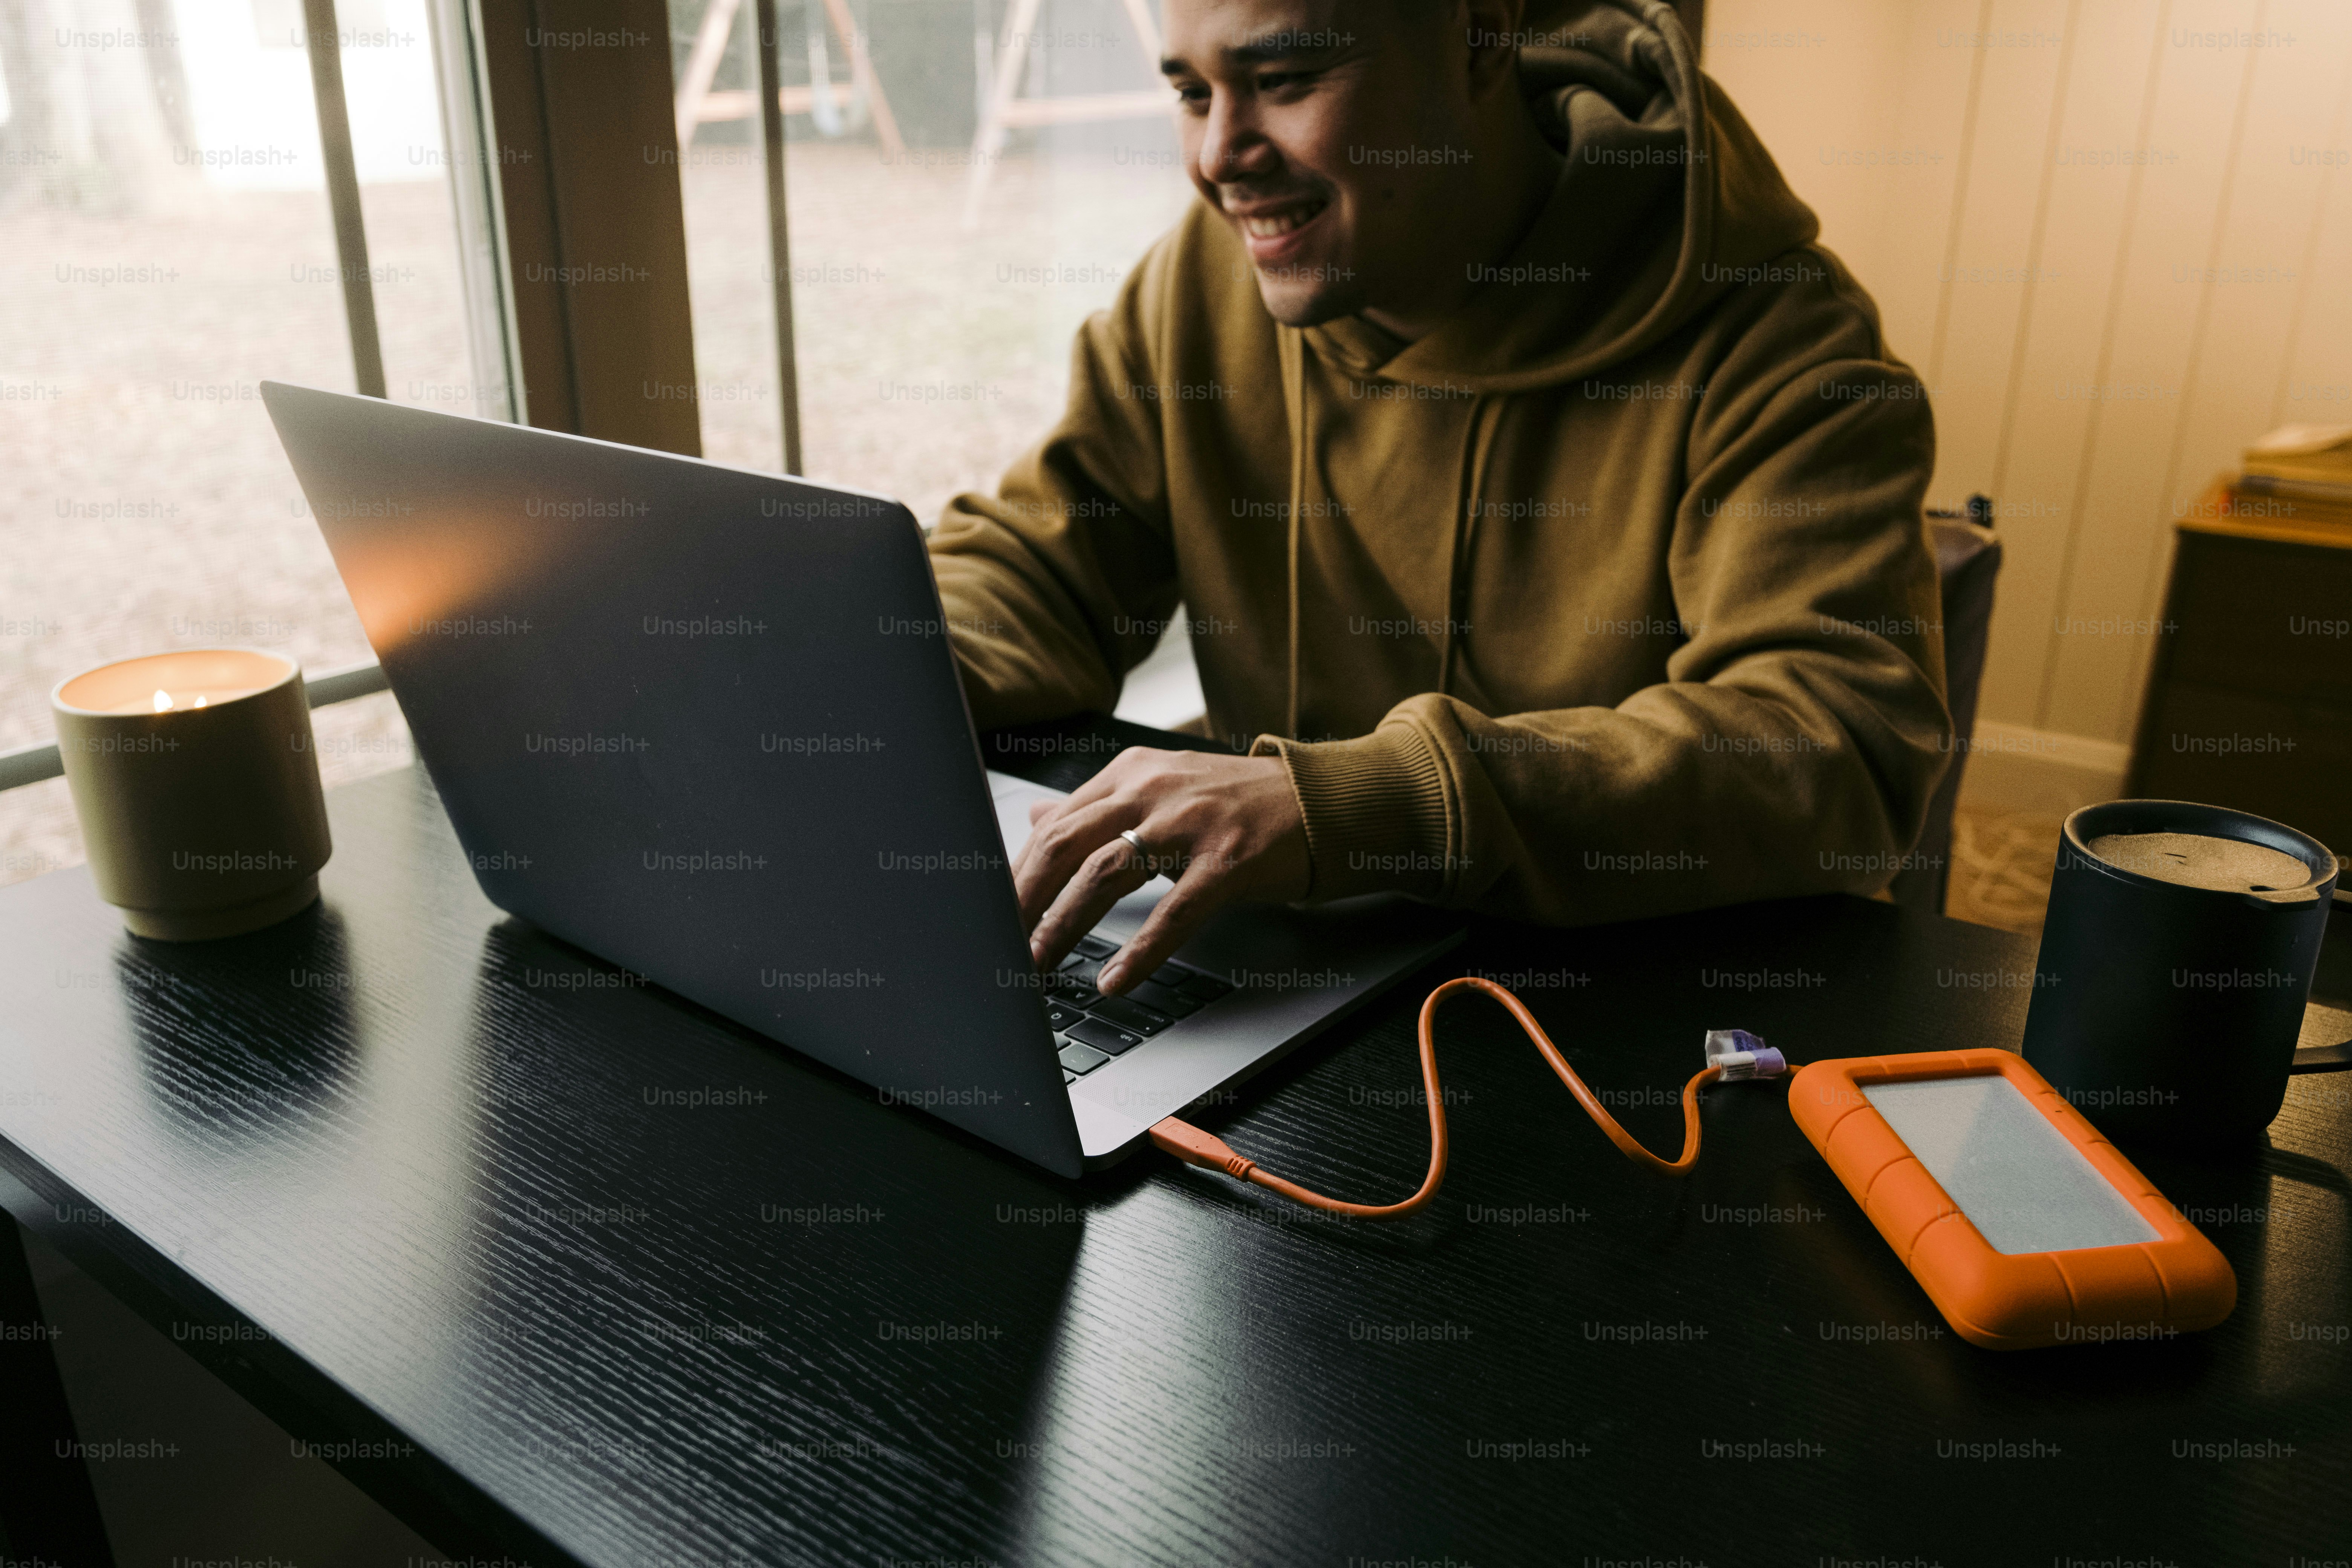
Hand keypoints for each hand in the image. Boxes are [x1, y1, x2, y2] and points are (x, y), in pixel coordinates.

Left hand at [1014, 747, 1310, 993]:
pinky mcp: (1228, 862)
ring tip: (1039, 964)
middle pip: (1065, 844)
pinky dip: (1139, 951)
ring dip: (1063, 924)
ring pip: (1105, 873)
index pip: (1054, 824)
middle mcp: (1155, 790)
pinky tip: (1115, 980)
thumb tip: (1035, 818)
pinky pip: (1173, 912)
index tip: (992, 913)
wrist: (1321, 800)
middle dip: (1023, 900)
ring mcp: (1192, 824)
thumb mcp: (1161, 788)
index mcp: (1132, 774)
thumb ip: (1098, 808)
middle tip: (1000, 944)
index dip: (1016, 874)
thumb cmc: (1239, 801)